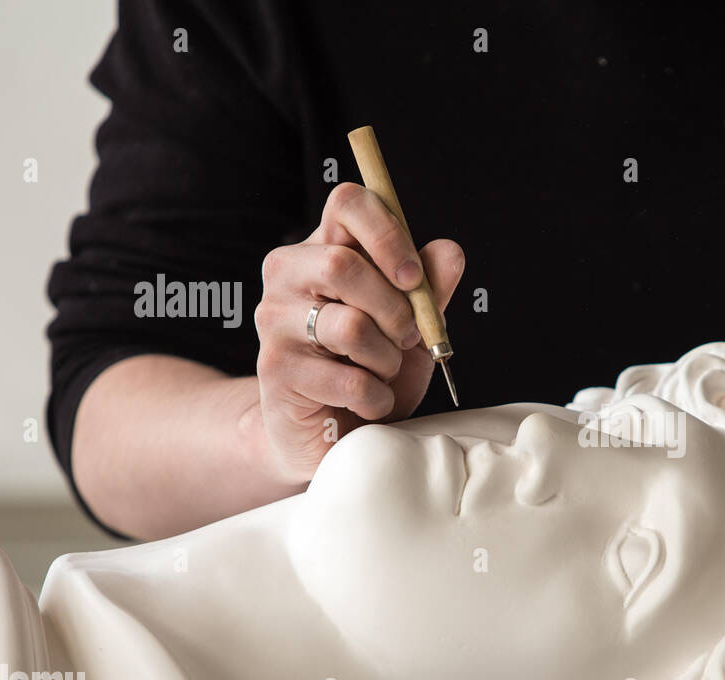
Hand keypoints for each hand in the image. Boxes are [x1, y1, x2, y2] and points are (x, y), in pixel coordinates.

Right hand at [253, 182, 464, 481]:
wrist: (331, 432)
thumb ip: (429, 287)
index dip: (388, 233)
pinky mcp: (275, 369)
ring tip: (383, 372)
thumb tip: (450, 252)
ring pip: (350, 326)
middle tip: (408, 338)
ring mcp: (275, 321)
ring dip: (387, 359)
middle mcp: (289, 275)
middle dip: (395, 310)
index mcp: (324, 248)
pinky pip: (349, 380)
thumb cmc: (370, 370)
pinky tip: (367, 401)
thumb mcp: (411, 325)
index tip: (412, 277)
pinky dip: (375, 397)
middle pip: (344, 264)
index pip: (347, 202)